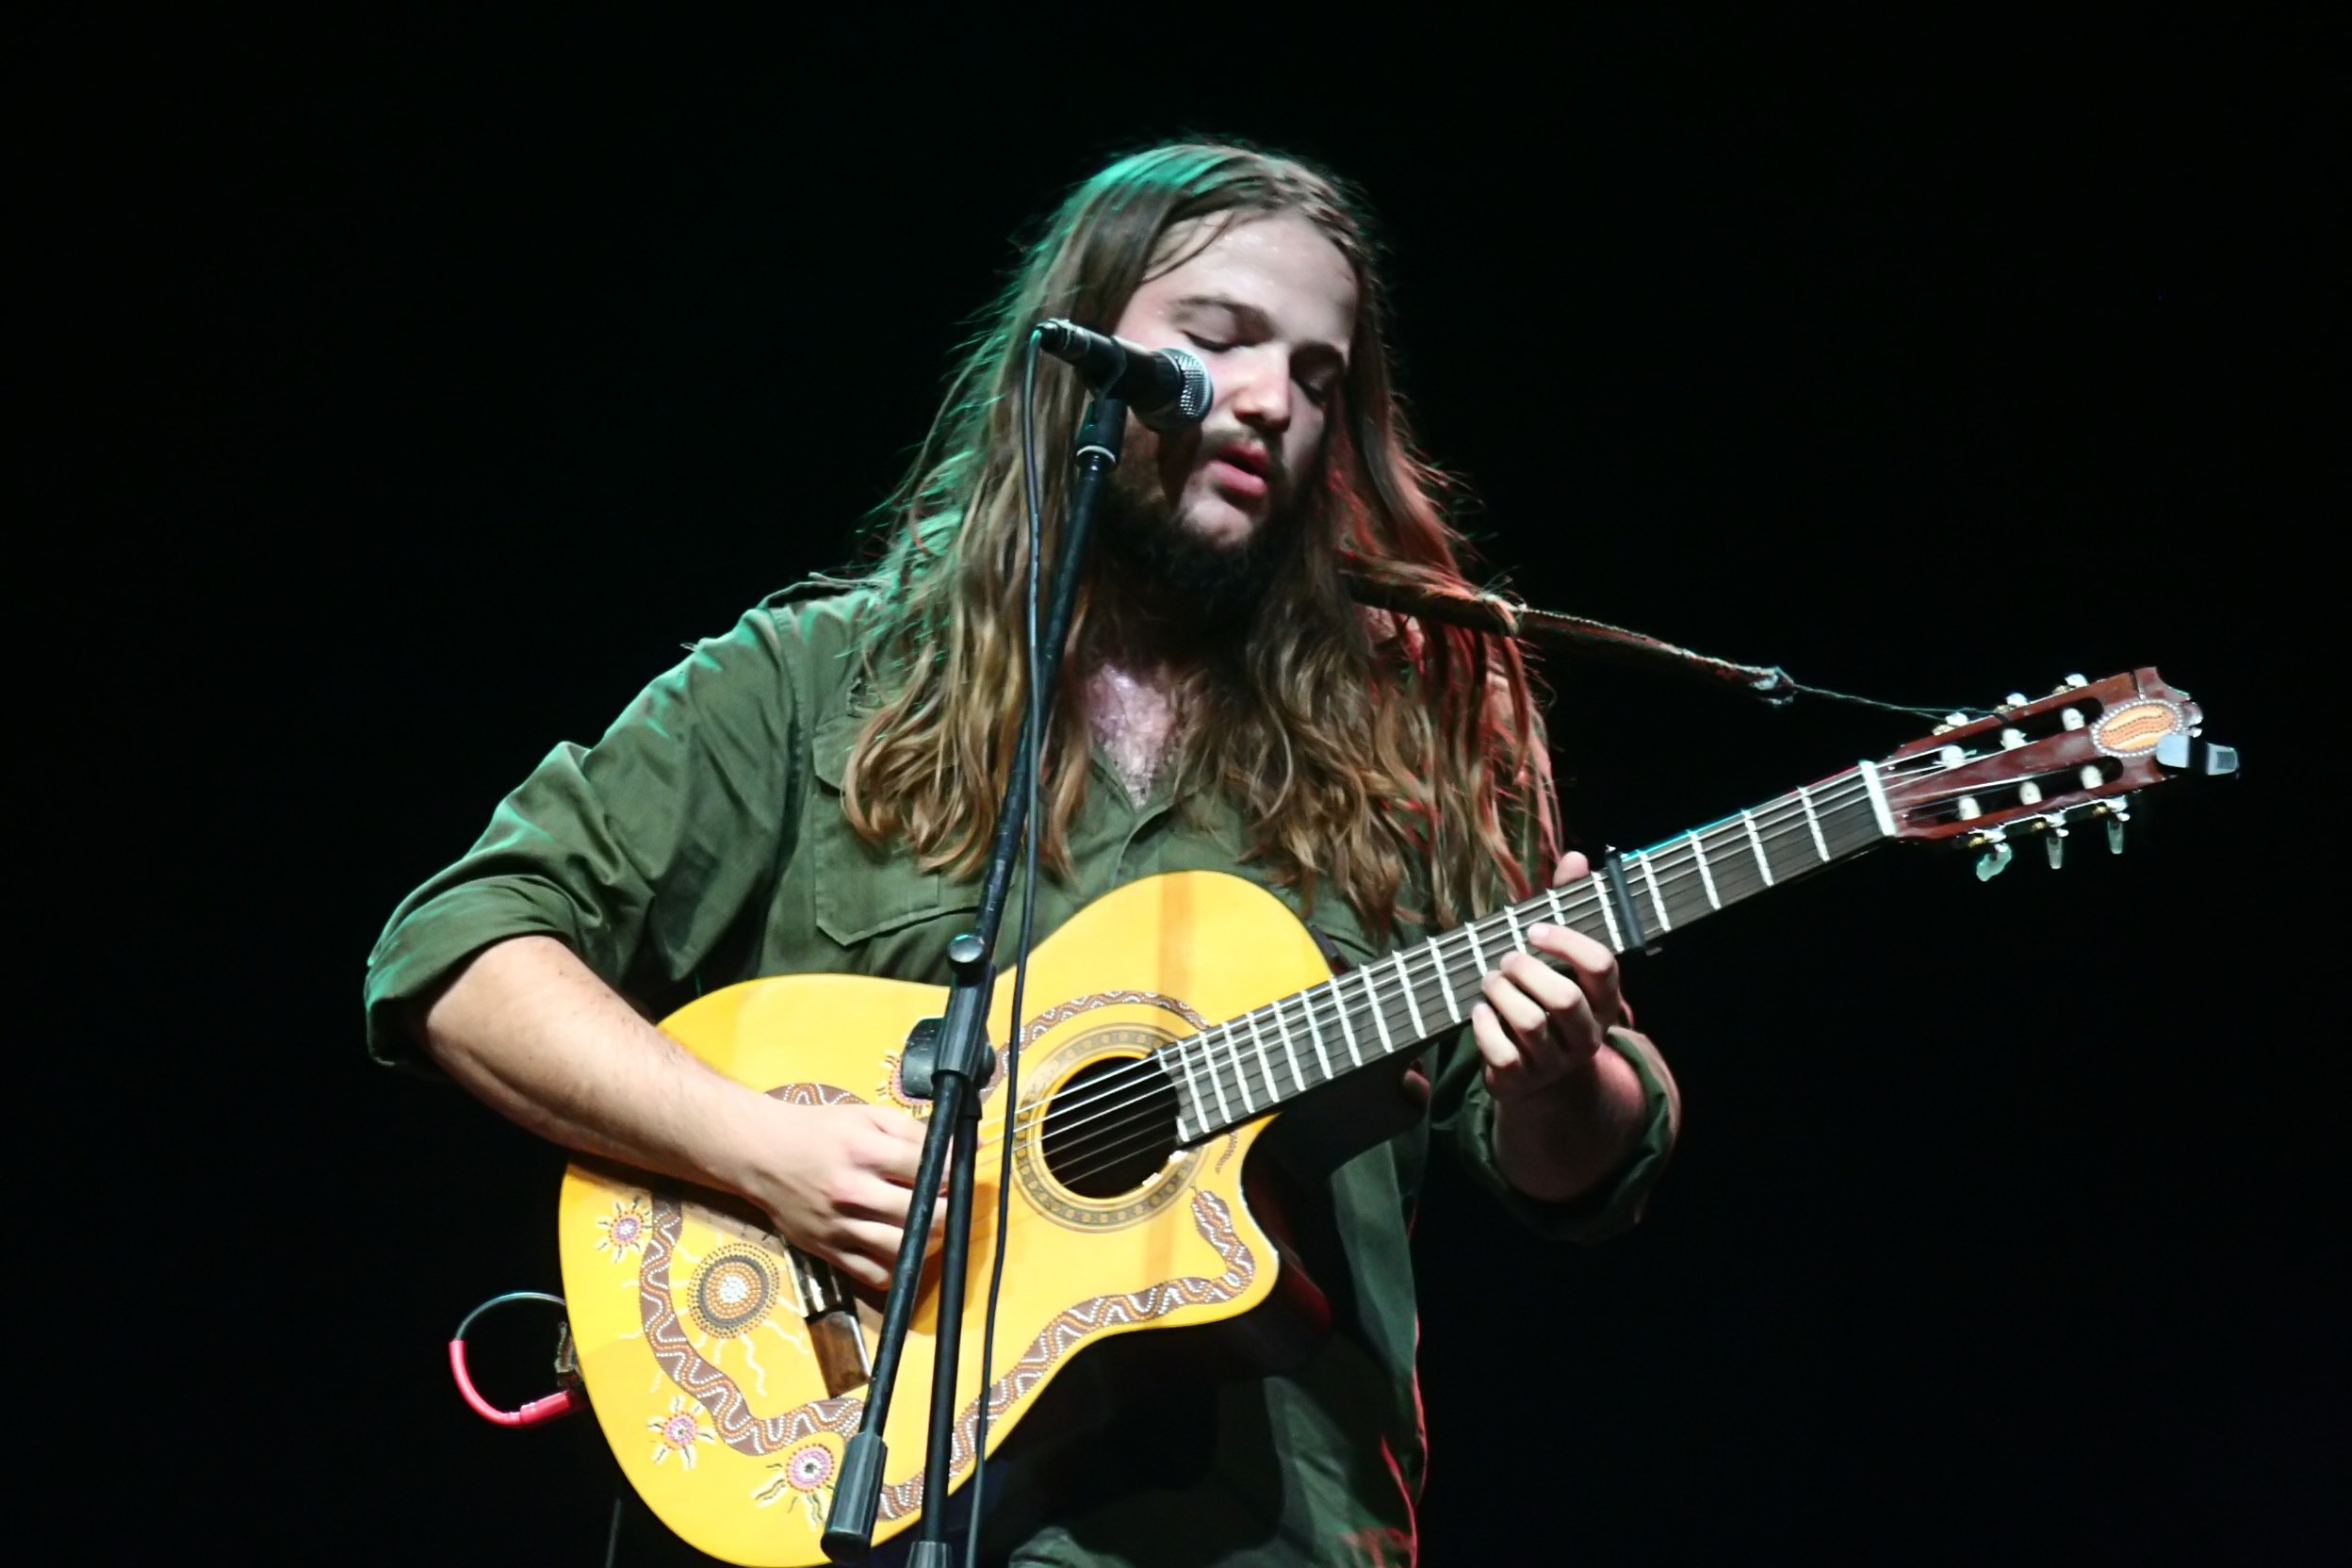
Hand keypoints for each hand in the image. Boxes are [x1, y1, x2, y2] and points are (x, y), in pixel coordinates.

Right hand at [739, 1101, 945, 1291]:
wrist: (761, 1154)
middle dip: (949, 1211)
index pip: (930, 1170)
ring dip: (929, 1242)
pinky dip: (896, 1269)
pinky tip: (902, 1251)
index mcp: (864, 1151)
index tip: (955, 1175)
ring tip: (930, 1228)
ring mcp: (839, 1226)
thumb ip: (915, 1132)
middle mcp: (852, 1191)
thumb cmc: (819, 1131)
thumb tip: (964, 1146)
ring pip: (903, 1249)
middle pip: (924, 1214)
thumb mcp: (867, 1117)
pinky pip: (873, 1273)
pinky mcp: (827, 1250)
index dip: (953, 1175)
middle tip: (949, 1204)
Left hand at [1470, 850, 1624, 1099]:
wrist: (1540, 1076)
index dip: (1567, 942)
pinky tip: (1480, 1012)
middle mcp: (1587, 1034)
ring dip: (1501, 993)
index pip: (1602, 966)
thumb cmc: (1548, 999)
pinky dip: (1484, 1027)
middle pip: (1564, 997)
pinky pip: (1502, 1053)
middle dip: (1526, 970)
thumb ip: (1568, 907)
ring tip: (1491, 980)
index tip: (1535, 929)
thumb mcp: (1561, 958)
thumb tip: (1576, 856)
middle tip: (1506, 959)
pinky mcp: (1522, 1080)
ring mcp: (1555, 1061)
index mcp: (1605, 1001)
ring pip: (1530, 1023)